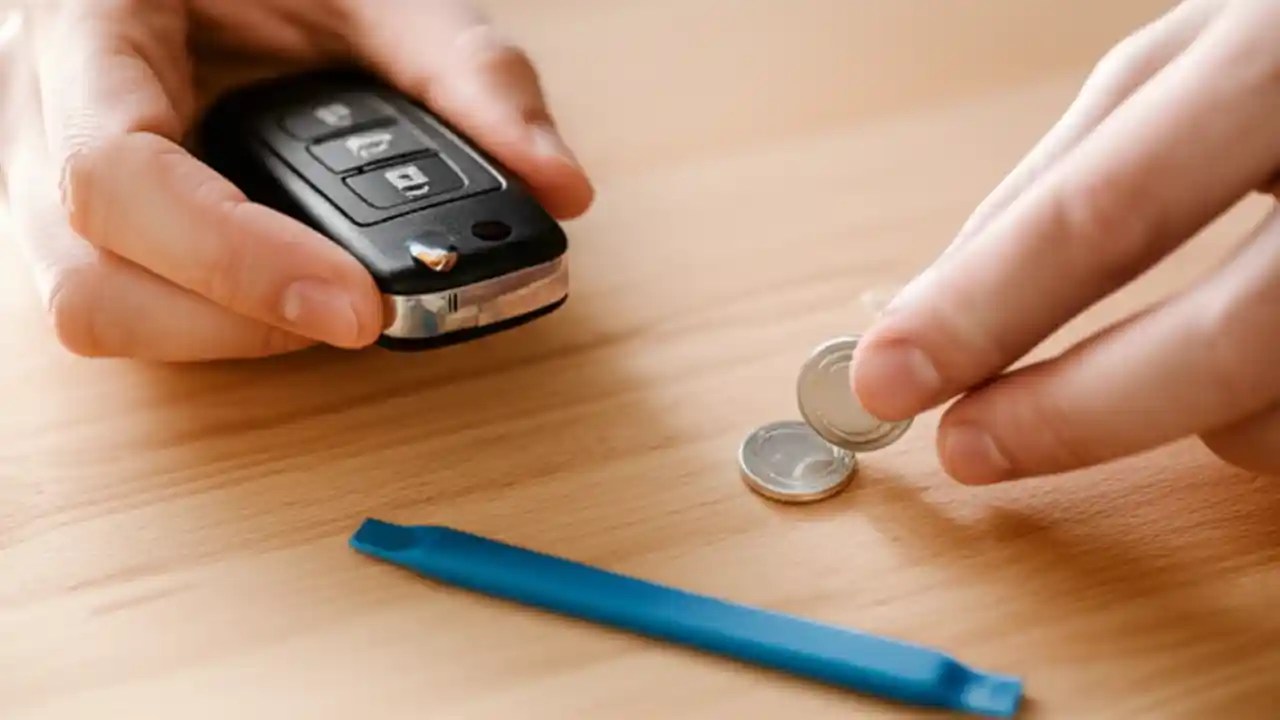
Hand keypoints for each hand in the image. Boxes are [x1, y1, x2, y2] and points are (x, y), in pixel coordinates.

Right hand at [0, 0, 592, 360]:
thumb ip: (466, 74)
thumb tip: (558, 183)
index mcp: (92, 29)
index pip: (117, 177)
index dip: (235, 262)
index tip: (354, 307)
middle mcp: (47, 117)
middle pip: (88, 278)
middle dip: (235, 322)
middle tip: (362, 316)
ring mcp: (49, 178)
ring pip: (95, 311)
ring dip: (224, 334)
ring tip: (327, 300)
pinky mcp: (86, 224)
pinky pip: (126, 304)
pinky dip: (216, 319)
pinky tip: (285, 286)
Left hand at [851, 0, 1279, 481]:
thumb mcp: (1196, 64)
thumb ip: (1074, 174)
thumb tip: (941, 300)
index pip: (1108, 211)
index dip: (983, 310)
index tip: (884, 378)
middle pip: (1225, 343)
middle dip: (1070, 414)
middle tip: (967, 446)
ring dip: (1197, 413)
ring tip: (1192, 338)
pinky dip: (1263, 418)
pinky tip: (1265, 350)